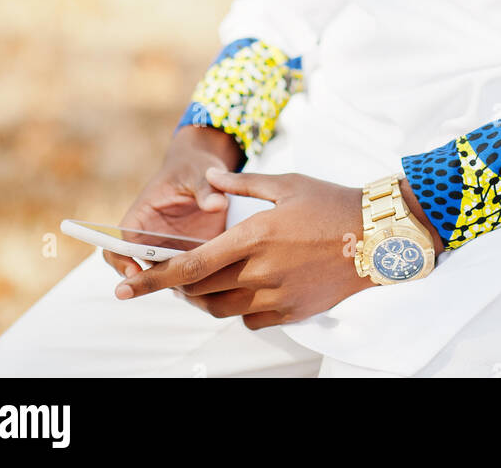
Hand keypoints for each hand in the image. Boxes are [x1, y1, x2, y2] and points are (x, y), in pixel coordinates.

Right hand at [103, 125, 242, 279]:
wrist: (206, 170)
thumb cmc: (194, 167)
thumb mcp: (199, 173)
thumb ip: (206, 189)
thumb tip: (216, 204)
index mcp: (140, 218)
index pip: (117, 245)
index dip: (121, 260)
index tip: (136, 271)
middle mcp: (151, 240)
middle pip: (139, 272)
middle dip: (153, 283)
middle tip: (176, 287)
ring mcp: (170, 252)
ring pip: (165, 280)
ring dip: (178, 287)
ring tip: (200, 286)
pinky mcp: (191, 257)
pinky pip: (189, 279)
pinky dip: (199, 285)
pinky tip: (216, 283)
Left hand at [112, 170, 374, 327]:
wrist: (376, 236)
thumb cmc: (330, 203)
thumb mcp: (285, 183)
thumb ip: (242, 185)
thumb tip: (212, 180)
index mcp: (252, 236)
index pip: (190, 266)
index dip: (153, 278)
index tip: (125, 287)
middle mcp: (259, 271)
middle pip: (200, 290)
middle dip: (179, 285)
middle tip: (174, 272)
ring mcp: (276, 295)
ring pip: (221, 309)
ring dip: (206, 297)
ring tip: (208, 279)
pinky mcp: (292, 311)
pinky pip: (250, 319)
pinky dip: (238, 308)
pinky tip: (246, 288)